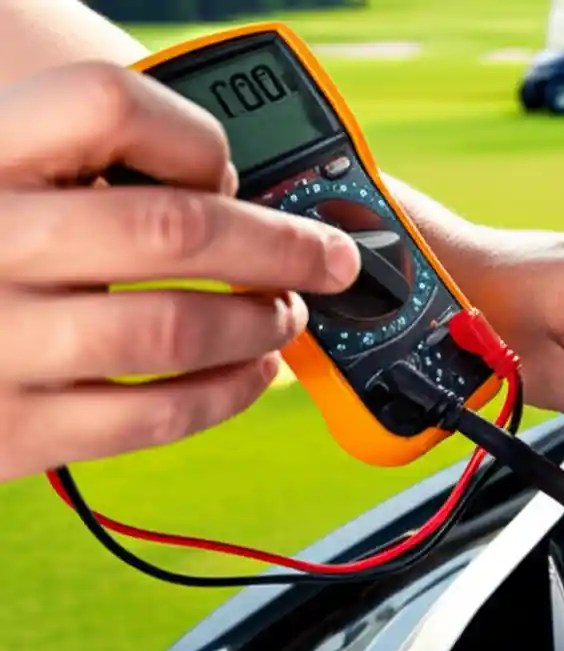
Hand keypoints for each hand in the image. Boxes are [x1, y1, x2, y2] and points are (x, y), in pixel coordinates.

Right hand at [0, 62, 359, 481]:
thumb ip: (74, 165)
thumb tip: (226, 186)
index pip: (108, 104)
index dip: (192, 137)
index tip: (227, 171)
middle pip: (175, 227)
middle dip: (283, 244)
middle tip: (331, 256)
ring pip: (177, 327)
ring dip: (261, 323)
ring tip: (286, 315)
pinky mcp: (11, 431)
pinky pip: (154, 415)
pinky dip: (228, 393)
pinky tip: (253, 373)